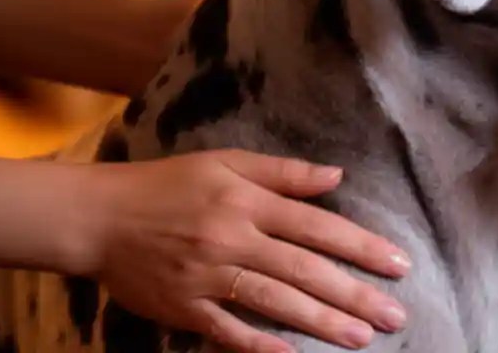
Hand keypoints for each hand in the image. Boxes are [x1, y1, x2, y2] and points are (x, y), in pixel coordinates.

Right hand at [76, 149, 410, 351]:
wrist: (98, 218)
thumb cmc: (168, 184)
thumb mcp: (226, 162)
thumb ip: (283, 172)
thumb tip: (337, 176)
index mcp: (247, 200)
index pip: (317, 226)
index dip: (361, 247)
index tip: (399, 265)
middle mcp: (232, 237)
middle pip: (304, 269)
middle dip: (353, 294)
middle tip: (394, 316)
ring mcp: (207, 275)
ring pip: (274, 301)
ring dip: (321, 321)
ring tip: (360, 337)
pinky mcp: (184, 308)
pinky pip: (228, 330)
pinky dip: (260, 344)